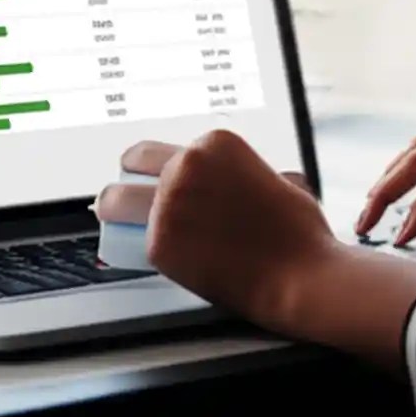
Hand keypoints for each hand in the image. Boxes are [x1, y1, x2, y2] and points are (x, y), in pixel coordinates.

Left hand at [94, 131, 339, 331]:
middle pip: (131, 164)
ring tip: (126, 230)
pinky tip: (164, 260)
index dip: (160, 170)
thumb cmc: (298, 233)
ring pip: (112, 201)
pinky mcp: (160, 241)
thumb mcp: (275, 178)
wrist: (303, 273)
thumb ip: (241, 175)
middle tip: (131, 203)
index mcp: (214, 143)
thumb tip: (228, 185)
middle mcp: (186, 164)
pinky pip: (135, 244)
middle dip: (130, 181)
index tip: (161, 186)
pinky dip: (147, 253)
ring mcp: (169, 201)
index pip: (164, 148)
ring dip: (118, 214)